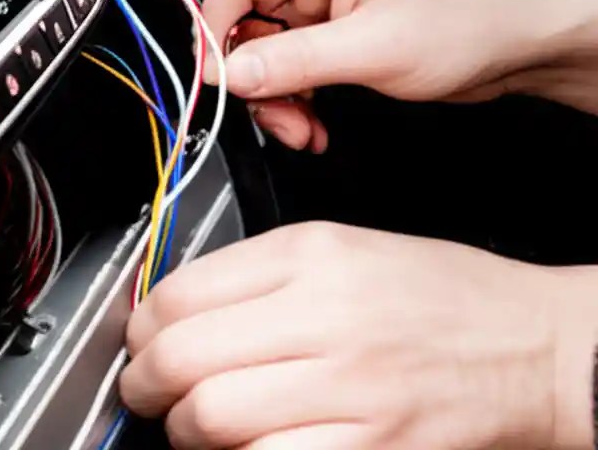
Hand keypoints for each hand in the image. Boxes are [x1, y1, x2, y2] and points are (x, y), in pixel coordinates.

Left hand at [120, 222, 597, 448]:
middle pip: (182, 357)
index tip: (139, 341)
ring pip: (212, 417)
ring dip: (183, 430)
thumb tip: (170, 309)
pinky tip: (244, 448)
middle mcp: (327, 315)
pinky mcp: (372, 449)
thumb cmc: (445, 299)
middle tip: (146, 392)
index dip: (139, 326)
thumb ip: (256, 274)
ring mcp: (351, 387)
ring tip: (192, 425)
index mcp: (312, 255)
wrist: (540, 349)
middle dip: (144, 384)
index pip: (179, 292)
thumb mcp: (346, 249)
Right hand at [203, 0, 597, 150]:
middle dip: (254, 78)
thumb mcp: (372, 48)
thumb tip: (230, 72)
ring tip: (302, 128)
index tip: (213, 75)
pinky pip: (292, 68)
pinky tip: (314, 123)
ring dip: (277, 98)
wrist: (522, 43)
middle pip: (247, 24)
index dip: (215, 29)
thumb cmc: (471, 21)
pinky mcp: (337, 34)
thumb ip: (293, 62)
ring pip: (266, 54)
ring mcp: (327, 5)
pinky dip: (296, 101)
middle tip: (273, 114)